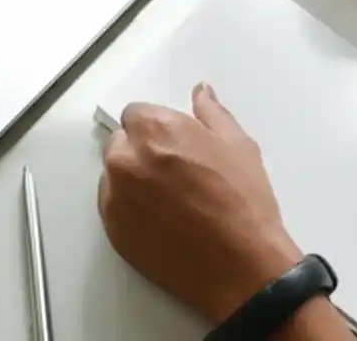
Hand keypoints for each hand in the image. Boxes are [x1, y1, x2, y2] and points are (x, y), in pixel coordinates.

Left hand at [98, 83, 301, 323]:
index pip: (135, 115)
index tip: (173, 145)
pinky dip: (129, 208)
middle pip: (120, 143)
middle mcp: (126, 159)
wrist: (241, 265)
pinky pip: (113, 207)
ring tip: (169, 201)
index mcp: (154, 130)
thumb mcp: (237, 145)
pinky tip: (161, 220)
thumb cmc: (243, 203)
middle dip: (139, 151)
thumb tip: (201, 92)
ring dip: (132, 180)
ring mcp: (115, 197)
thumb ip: (211, 113)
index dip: (155, 128)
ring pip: (114, 176)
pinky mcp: (113, 230)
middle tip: (173, 173)